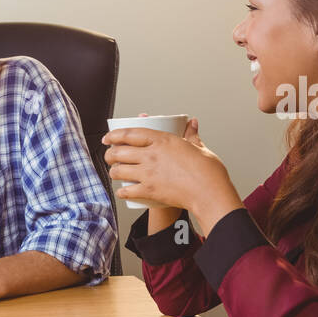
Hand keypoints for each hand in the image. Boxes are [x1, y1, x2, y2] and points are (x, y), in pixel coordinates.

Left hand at [102, 116, 240, 227]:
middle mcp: (151, 156)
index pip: (130, 134)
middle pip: (119, 152)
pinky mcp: (149, 191)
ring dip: (112, 172)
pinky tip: (122, 192)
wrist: (209, 193)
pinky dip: (121, 192)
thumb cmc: (207, 171)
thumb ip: (192, 135)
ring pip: (118, 171)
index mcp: (162, 141)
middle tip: (109, 156)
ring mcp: (148, 174)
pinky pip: (126, 191)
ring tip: (114, 172)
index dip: (114, 135)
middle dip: (109, 154)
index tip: (108, 137)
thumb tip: (192, 123)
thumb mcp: (199, 147)